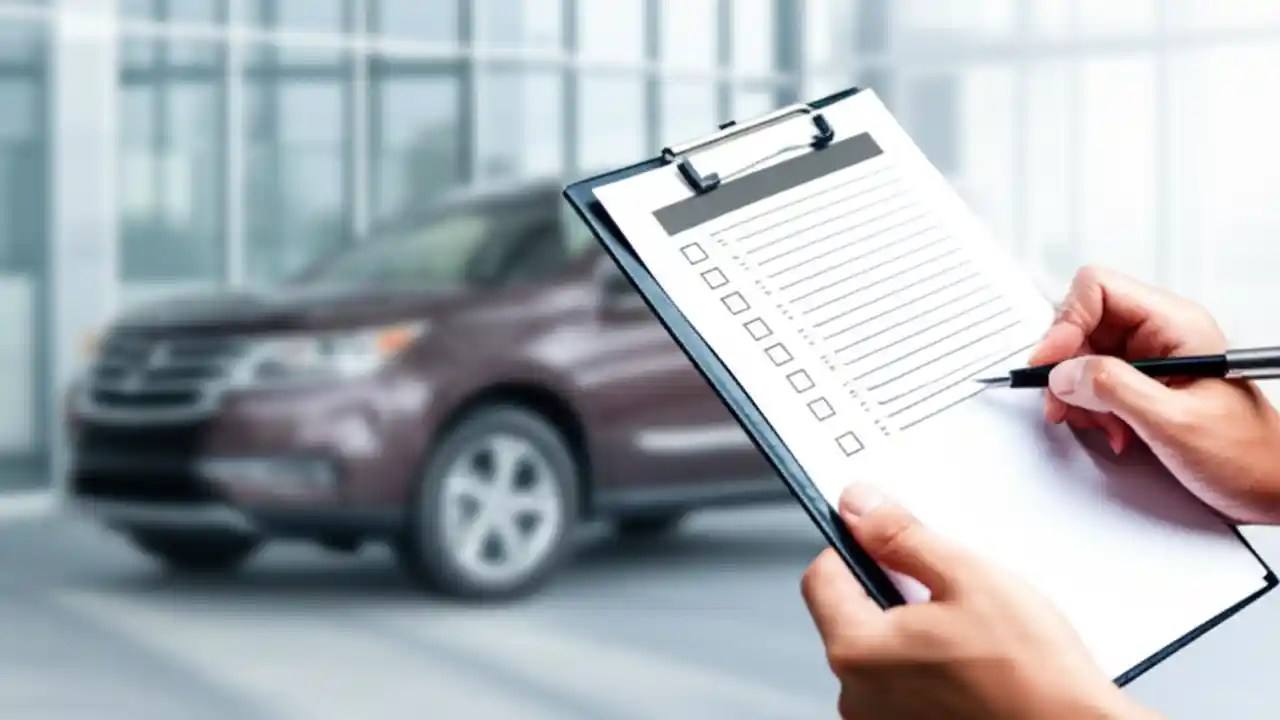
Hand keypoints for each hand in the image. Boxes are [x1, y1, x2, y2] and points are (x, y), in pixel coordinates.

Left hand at [802, 485, 1159, 719]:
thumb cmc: (1032, 675)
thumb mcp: (967, 577)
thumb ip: (901, 537)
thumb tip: (859, 506)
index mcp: (856, 649)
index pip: (821, 576)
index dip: (853, 548)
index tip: (884, 540)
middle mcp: (856, 694)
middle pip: (850, 614)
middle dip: (890, 592)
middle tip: (945, 589)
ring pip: (878, 651)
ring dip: (910, 632)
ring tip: (968, 633)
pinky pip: (899, 684)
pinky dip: (924, 667)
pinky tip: (969, 663)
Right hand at [1032, 266, 1279, 522]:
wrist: (1271, 488)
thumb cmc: (1247, 455)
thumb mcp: (1175, 422)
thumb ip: (1115, 390)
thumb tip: (1064, 373)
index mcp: (1175, 324)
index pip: (1098, 290)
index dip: (1065, 323)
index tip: (1050, 363)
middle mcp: (1160, 334)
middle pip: (1083, 324)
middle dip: (1067, 366)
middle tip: (1063, 401)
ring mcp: (1149, 359)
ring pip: (1082, 356)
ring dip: (1078, 393)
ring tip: (1101, 424)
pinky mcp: (1141, 385)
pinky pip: (1094, 383)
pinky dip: (1089, 408)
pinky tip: (1111, 430)